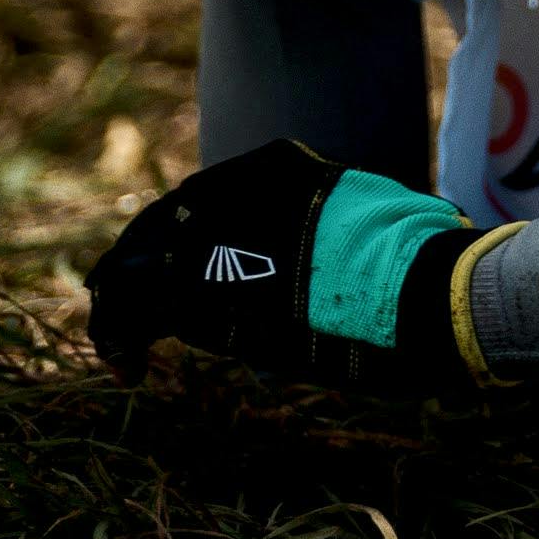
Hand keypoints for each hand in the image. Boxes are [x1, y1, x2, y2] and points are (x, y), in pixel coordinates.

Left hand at [85, 139, 518, 392]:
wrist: (422, 286)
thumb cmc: (421, 264)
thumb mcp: (370, 222)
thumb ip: (327, 237)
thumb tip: (321, 270)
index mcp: (276, 167)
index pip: (201, 199)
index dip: (178, 241)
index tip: (174, 275)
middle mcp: (232, 189)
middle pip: (155, 226)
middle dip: (134, 271)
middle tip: (128, 316)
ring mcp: (208, 235)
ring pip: (129, 264)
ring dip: (118, 310)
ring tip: (120, 352)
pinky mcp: (192, 288)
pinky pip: (128, 309)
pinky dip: (116, 338)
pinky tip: (127, 370)